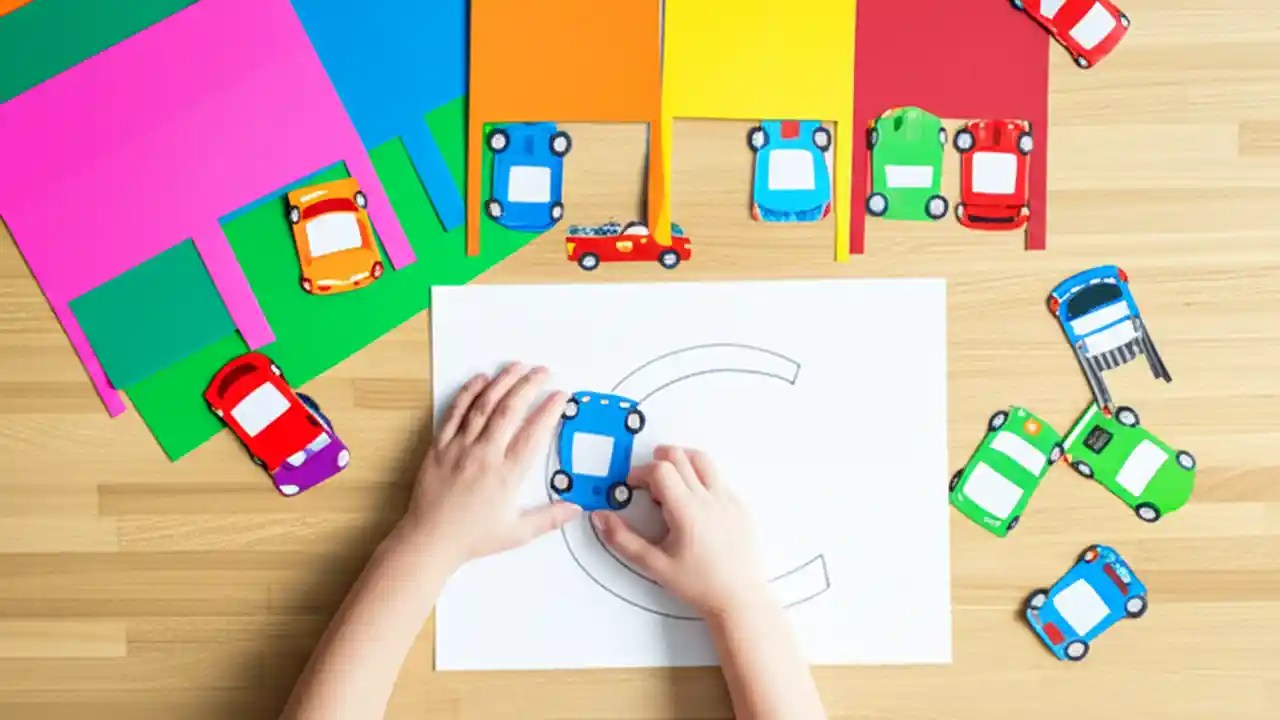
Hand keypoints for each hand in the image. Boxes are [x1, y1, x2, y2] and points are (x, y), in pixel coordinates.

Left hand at [402, 364, 581, 565]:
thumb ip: (549, 518)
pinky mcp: (440, 446)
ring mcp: (460, 448)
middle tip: (544, 372)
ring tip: (517, 366)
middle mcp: (485, 455)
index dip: (549, 410)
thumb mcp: (517, 532)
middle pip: (511, 409)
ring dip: (502, 382)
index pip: (534, 433)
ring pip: (484, 405)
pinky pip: (455, 412)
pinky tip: (481, 379)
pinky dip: (468, 392)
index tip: (560, 396)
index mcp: (507, 475)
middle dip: (529, 385)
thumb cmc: (472, 538)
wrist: (430, 540)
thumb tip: (576, 509)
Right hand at [593, 446, 768, 618]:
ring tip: (671, 480)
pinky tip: (694, 502)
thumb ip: (623, 539)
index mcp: (688, 511)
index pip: (660, 470)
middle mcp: (710, 499)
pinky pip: (719, 480)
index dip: (640, 472)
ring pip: (703, 461)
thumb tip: (602, 518)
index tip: (633, 484)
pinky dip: (702, 479)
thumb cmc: (701, 585)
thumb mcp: (655, 565)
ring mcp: (728, 500)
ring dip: (683, 461)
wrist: (739, 599)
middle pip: (681, 457)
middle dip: (659, 460)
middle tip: (648, 478)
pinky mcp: (740, 507)